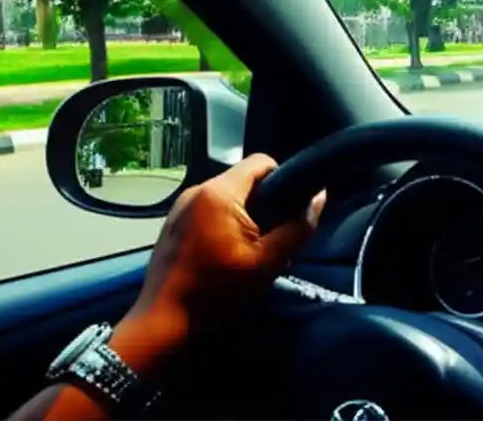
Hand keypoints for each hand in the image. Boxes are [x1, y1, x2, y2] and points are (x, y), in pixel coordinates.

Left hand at [110, 153, 325, 377]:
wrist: (163, 321)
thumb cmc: (217, 291)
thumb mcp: (267, 263)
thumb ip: (297, 228)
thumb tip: (319, 198)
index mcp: (219, 193)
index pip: (261, 161)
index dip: (283, 179)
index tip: (290, 210)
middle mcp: (197, 190)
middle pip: (243, 179)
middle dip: (264, 202)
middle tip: (273, 238)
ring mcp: (180, 205)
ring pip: (226, 195)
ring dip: (244, 214)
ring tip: (251, 250)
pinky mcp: (172, 222)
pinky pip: (207, 208)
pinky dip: (223, 222)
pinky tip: (226, 253)